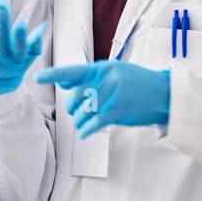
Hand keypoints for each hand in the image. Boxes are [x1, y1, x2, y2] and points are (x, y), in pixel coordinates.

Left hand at [0, 0, 45, 94]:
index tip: (21, 23)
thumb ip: (34, 41)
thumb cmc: (14, 58)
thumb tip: (42, 25)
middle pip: (1, 48)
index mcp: (17, 64)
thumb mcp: (28, 53)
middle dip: (0, 27)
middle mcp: (1, 68)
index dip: (20, 38)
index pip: (20, 52)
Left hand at [36, 60, 169, 138]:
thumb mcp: (114, 71)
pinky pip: (92, 125)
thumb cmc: (137, 83)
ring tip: (89, 121)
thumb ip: (89, 77)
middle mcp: (105, 80)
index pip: (73, 71)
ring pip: (81, 114)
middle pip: (74, 98)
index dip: (53, 75)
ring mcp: (111, 96)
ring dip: (81, 122)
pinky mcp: (117, 112)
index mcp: (102, 68)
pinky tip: (87, 131)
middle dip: (73, 109)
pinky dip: (86, 130)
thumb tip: (64, 82)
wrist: (164, 94)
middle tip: (81, 111)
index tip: (37, 77)